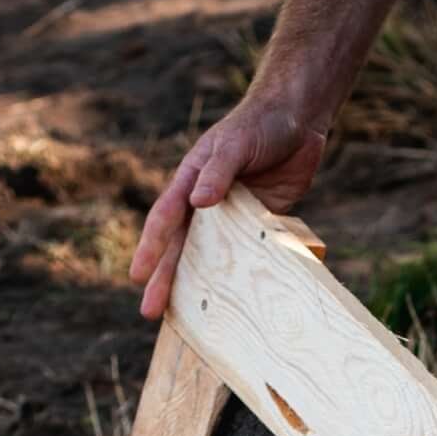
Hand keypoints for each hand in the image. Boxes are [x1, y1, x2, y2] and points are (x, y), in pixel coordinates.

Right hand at [132, 89, 329, 318]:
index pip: (165, 220)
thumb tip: (197, 203)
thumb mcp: (235, 144)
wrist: (298, 118)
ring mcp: (232, 216)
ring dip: (198, 285)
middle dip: (165, 279)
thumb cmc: (258, 124)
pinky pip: (247, 255)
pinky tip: (234, 301)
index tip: (138, 275)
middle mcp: (206, 203)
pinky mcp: (260, 223)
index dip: (151, 249)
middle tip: (150, 312)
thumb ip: (218, 173)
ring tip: (185, 317)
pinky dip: (239, 278)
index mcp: (191, 181)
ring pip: (211, 257)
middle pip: (181, 248)